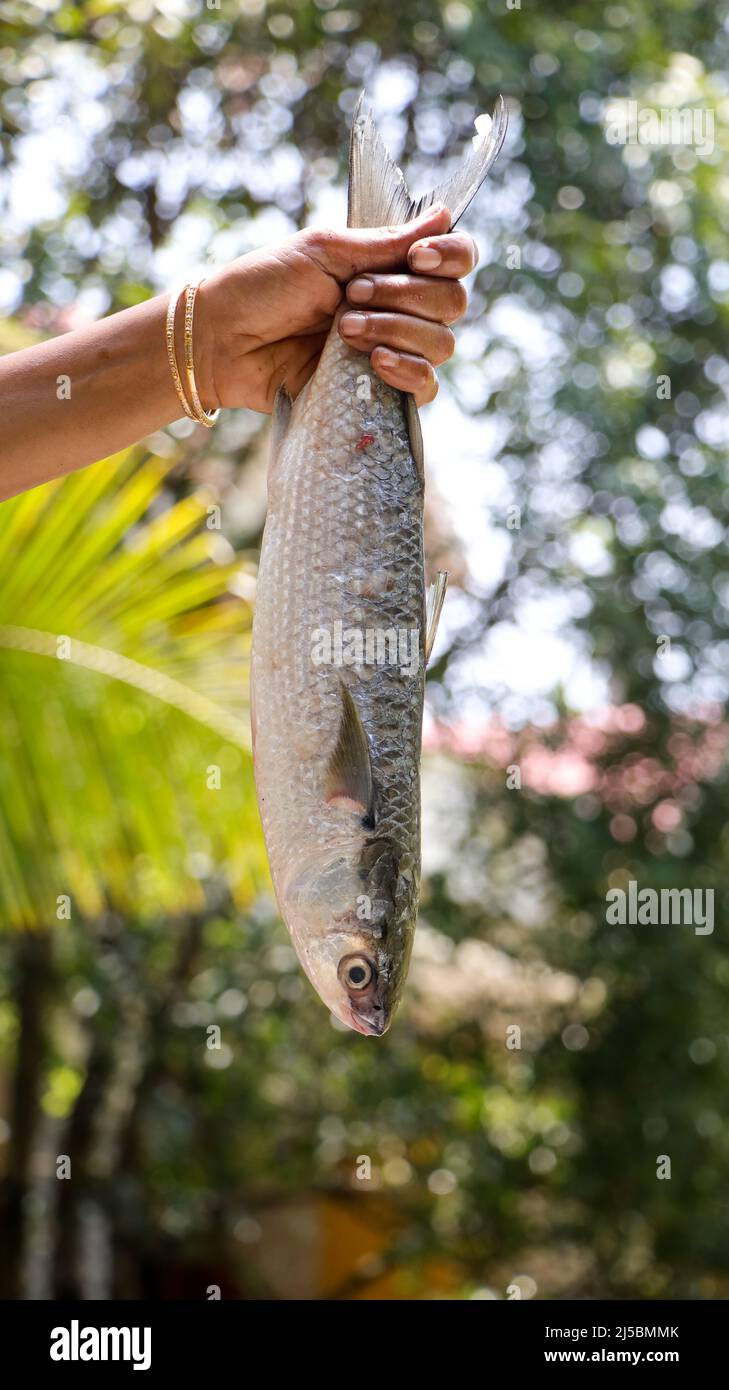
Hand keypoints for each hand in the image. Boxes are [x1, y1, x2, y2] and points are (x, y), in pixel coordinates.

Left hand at [196, 205, 477, 412]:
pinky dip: (407, 372)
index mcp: (391, 264)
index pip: (457, 259)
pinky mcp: (379, 391)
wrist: (224, 341)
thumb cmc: (265, 286)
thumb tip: (445, 215)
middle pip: (453, 303)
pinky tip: (374, 363)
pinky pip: (426, 388)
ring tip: (343, 330)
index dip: (451, 257)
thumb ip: (387, 243)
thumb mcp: (325, 252)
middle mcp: (401, 306)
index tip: (418, 258)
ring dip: (395, 330)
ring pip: (440, 344)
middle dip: (405, 296)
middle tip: (351, 296)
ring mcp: (393, 349)